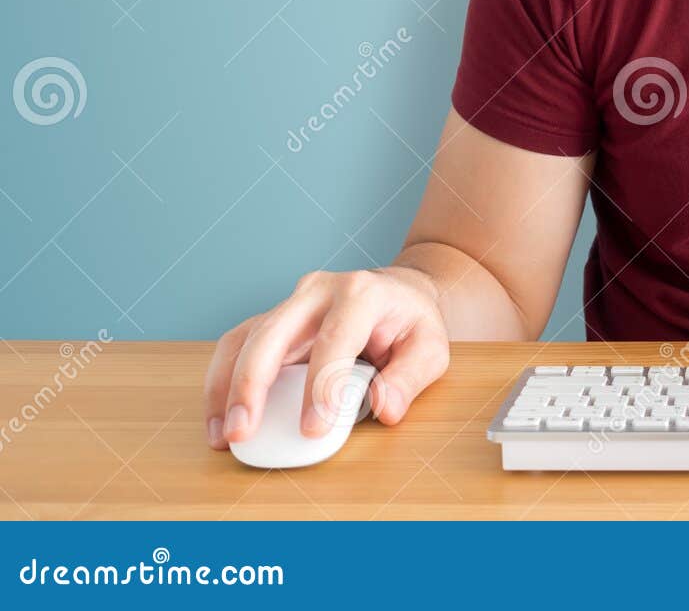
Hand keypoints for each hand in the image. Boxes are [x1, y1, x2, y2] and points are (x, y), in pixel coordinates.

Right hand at [203, 267, 449, 448]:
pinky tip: (220, 419)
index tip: (312, 429)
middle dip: (252, 384)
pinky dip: (222, 382)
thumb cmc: (411, 322)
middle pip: (274, 333)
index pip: (335, 340)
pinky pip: (237, 346)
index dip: (321, 386)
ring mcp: (291, 302)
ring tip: (223, 435)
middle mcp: (319, 290)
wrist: (398, 293)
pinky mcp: (272, 319)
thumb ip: (409, 379)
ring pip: (245, 339)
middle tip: (243, 432)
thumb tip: (385, 408)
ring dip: (226, 387)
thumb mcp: (430, 347)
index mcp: (361, 293)